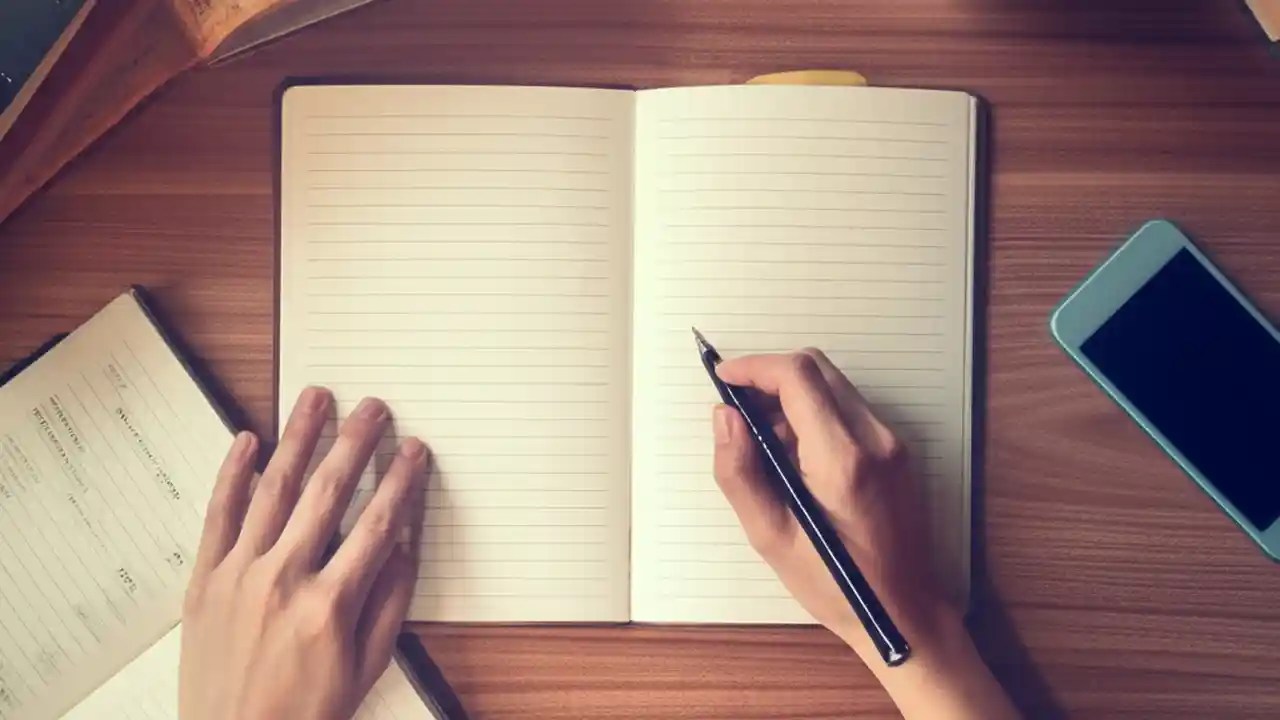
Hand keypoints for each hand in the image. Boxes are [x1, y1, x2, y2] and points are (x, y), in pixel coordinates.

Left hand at [180, 388, 427, 719]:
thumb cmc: (307, 709)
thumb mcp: (368, 663)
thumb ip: (389, 600)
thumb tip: (402, 542)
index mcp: (331, 604)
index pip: (377, 523)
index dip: (401, 480)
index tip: (414, 450)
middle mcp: (284, 579)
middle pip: (328, 492)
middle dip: (356, 442)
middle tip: (373, 408)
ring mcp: (240, 574)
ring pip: (274, 490)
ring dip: (299, 438)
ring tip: (316, 399)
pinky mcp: (206, 579)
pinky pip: (220, 515)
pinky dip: (233, 474)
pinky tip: (248, 441)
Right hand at [712, 349, 1015, 719]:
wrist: (903, 612)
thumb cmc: (838, 585)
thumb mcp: (770, 536)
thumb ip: (740, 470)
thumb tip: (725, 417)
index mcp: (842, 459)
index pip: (797, 377)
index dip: (753, 367)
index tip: (724, 379)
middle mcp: (875, 440)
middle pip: (817, 369)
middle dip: (770, 378)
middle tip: (738, 411)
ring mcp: (891, 443)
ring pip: (832, 386)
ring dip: (791, 398)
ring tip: (765, 446)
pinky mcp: (895, 451)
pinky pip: (848, 410)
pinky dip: (814, 416)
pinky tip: (795, 459)